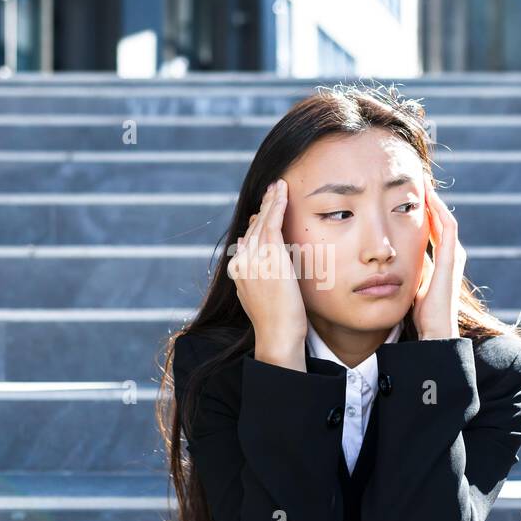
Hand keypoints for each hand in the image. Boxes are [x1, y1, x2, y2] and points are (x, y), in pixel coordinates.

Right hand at [228, 179, 308, 365]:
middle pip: (254, 227)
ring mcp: (253, 259)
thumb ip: (251, 269)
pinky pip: (272, 223)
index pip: (247, 238)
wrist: (277, 335)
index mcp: (237, 271)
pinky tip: (282, 193)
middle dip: (264, 206)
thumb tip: (245, 242)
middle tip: (273, 188)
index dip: (258, 221)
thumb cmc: (275, 321)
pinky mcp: (268, 257)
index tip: (265, 209)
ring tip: (279, 186)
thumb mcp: (257, 292)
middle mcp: (241, 262)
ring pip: (262, 222)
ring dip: (271, 201)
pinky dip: (276, 205)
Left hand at [412, 182, 463, 340]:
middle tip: (415, 180)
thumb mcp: (411, 284)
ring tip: (421, 181)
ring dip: (434, 200)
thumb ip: (407, 269)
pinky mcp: (452, 258)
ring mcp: (453, 256)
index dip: (420, 211)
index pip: (431, 228)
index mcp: (440, 260)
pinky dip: (439, 210)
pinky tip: (428, 196)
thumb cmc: (421, 314)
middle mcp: (450, 255)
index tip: (405, 195)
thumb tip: (389, 258)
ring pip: (445, 218)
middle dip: (428, 200)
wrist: (434, 332)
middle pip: (440, 219)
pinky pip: (447, 226)